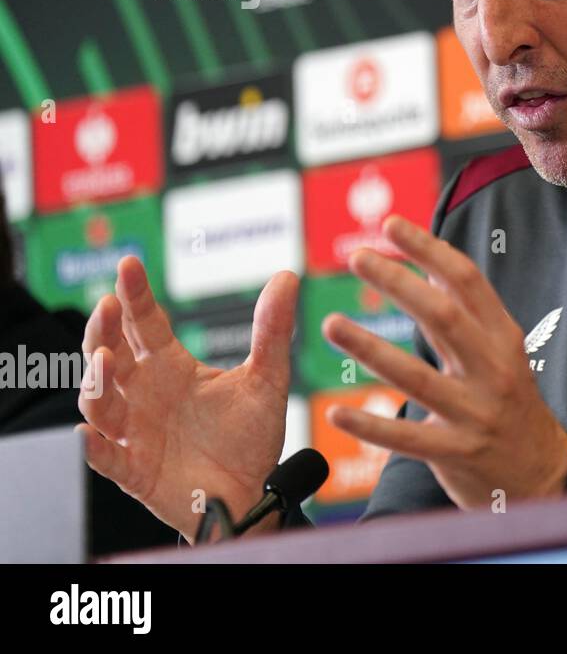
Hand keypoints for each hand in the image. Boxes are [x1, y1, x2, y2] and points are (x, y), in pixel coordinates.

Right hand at [77, 256, 298, 542]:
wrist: (251, 492)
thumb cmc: (251, 436)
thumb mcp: (266, 379)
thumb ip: (272, 331)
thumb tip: (288, 276)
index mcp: (170, 366)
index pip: (144, 323)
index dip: (134, 295)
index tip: (129, 264)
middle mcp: (144, 393)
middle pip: (110, 353)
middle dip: (104, 329)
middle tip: (109, 305)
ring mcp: (134, 431)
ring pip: (99, 402)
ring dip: (97, 382)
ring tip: (107, 360)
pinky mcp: (133, 470)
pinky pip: (105, 458)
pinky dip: (94, 448)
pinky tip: (88, 435)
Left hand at [321, 215, 566, 509]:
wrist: (542, 473)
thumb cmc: (511, 401)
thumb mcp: (500, 351)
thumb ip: (465, 310)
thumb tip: (427, 258)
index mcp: (503, 337)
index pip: (467, 281)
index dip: (428, 249)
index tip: (391, 225)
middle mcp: (494, 369)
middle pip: (443, 317)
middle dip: (398, 283)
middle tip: (357, 258)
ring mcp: (477, 413)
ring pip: (417, 378)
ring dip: (370, 348)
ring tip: (332, 324)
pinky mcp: (458, 452)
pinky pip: (407, 439)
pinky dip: (370, 425)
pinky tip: (336, 411)